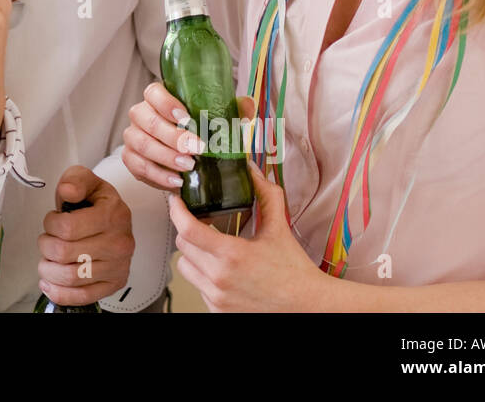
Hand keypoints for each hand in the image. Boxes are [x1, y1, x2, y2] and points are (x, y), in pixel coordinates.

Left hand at [37, 166, 134, 305]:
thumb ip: (74, 180)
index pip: (67, 227)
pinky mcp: (114, 284)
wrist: (115, 219)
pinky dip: (59, 292)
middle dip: (46, 245)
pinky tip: (50, 281)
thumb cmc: (96, 201)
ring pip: (70, 277)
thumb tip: (67, 191)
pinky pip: (82, 296)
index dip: (50, 224)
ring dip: (48, 269)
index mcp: (113, 214)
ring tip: (48, 259)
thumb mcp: (85, 180)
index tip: (52, 220)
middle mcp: (119, 242)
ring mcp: (118, 266)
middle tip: (48, 240)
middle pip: (64, 253)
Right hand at [122, 81, 256, 191]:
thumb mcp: (218, 120)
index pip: (153, 93)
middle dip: (171, 136)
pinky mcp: (131, 159)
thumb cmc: (199, 133)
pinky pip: (137, 167)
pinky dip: (157, 176)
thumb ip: (233, 110)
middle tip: (195, 148)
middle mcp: (141, 115)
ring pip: (140, 144)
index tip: (185, 117)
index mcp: (158, 99)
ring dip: (165, 157)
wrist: (185, 157)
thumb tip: (246, 103)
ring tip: (188, 167)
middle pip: (146, 120)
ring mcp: (133, 137)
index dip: (165, 103)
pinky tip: (176, 181)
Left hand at [170, 159, 330, 311]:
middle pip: (182, 246)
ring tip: (211, 250)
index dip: (176, 211)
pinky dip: (204, 276)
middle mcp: (220, 278)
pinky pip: (197, 287)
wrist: (308, 306)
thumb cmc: (295, 272)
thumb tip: (253, 172)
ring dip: (193, 255)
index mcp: (232, 255)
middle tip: (200, 224)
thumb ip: (265, 195)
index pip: (187, 229)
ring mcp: (217, 297)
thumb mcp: (280, 229)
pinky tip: (222, 271)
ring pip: (186, 267)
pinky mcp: (218, 311)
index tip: (177, 201)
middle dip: (188, 231)